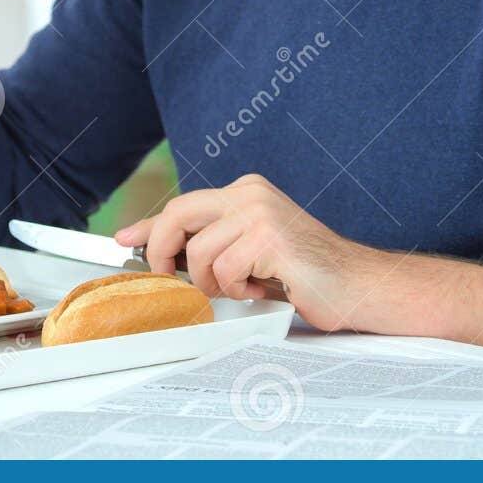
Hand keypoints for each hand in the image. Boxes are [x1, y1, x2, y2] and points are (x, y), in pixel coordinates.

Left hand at [115, 174, 368, 331]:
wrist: (358, 285)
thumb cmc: (307, 274)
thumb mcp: (250, 254)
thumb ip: (212, 246)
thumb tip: (164, 254)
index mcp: (245, 192)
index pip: (182, 205)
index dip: (148, 226)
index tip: (124, 239)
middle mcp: (250, 194)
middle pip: (178, 214)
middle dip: (163, 252)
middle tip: (172, 279)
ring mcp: (260, 212)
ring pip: (200, 253)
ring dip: (216, 283)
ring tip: (246, 286)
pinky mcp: (269, 237)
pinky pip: (225, 270)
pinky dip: (239, 290)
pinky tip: (265, 288)